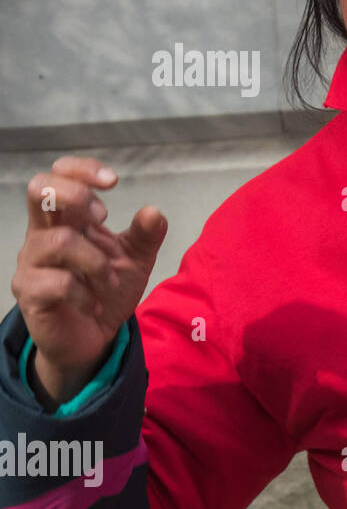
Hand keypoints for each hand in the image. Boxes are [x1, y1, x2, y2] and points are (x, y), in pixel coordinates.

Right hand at [11, 156, 167, 404]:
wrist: (93, 338)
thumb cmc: (107, 291)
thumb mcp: (135, 260)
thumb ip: (146, 235)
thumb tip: (153, 211)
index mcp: (65, 221)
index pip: (56, 177)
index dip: (80, 169)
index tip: (113, 181)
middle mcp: (41, 235)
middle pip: (41, 190)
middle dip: (77, 196)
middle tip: (103, 219)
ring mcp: (31, 264)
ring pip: (59, 241)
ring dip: (96, 262)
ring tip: (110, 281)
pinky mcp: (30, 294)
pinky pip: (57, 283)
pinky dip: (86, 294)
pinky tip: (96, 305)